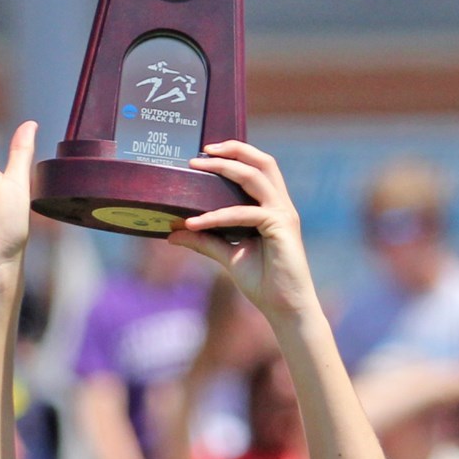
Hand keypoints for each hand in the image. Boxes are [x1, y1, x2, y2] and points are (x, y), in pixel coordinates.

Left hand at [167, 141, 315, 321]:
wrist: (285, 308)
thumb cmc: (263, 282)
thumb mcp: (227, 256)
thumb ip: (204, 240)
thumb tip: (173, 233)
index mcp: (272, 207)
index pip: (257, 169)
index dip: (235, 155)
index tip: (206, 153)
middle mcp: (280, 204)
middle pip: (261, 161)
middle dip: (233, 149)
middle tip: (202, 151)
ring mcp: (283, 213)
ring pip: (254, 176)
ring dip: (224, 168)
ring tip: (195, 168)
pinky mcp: (280, 226)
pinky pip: (243, 214)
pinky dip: (216, 216)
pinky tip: (193, 223)